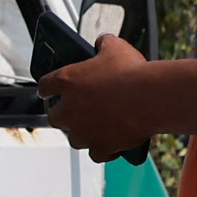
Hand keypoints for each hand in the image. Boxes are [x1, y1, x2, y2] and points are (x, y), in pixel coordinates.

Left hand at [41, 32, 162, 158]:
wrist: (152, 97)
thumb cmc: (133, 71)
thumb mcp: (116, 47)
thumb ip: (103, 44)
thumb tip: (102, 42)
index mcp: (67, 81)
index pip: (44, 86)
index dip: (48, 88)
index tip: (50, 91)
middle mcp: (69, 109)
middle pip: (55, 117)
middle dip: (64, 115)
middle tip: (78, 111)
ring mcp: (83, 131)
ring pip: (74, 139)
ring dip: (83, 134)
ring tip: (97, 128)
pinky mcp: (100, 147)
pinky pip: (96, 154)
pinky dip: (104, 150)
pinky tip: (112, 145)